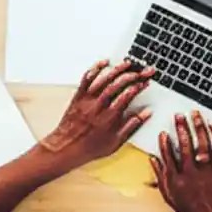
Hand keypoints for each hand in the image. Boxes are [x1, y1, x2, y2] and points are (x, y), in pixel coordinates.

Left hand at [39, 59, 155, 169]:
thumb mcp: (116, 142)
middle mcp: (99, 106)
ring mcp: (87, 100)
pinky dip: (96, 68)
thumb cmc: (89, 147)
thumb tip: (146, 114)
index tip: (146, 81)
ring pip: (104, 79)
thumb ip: (132, 126)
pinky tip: (104, 63)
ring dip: (118, 69)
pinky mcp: (79, 96)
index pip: (127, 96)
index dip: (139, 86)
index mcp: (109, 117)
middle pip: (117, 84)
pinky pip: (87, 78)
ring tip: (129, 63)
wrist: (65, 148)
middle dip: (133, 74)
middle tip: (142, 70)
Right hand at [150, 111, 211, 211]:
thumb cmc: (191, 210)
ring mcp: (207, 171)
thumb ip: (161, 177)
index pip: (168, 155)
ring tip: (195, 115)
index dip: (165, 142)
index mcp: (177, 180)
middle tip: (179, 116)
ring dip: (198, 127)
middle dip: (181, 128)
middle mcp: (191, 173)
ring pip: (202, 144)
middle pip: (185, 146)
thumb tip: (153, 160)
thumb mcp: (170, 196)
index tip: (163, 132)